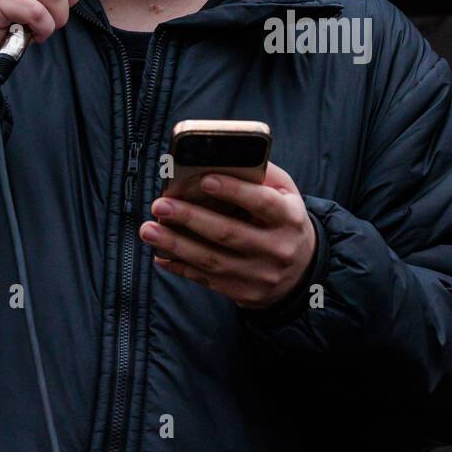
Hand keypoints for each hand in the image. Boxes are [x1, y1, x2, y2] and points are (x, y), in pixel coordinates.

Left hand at [139, 161, 316, 310]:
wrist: (301, 272)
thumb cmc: (283, 221)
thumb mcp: (286, 195)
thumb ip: (262, 176)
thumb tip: (222, 159)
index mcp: (289, 218)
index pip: (262, 203)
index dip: (234, 191)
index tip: (204, 180)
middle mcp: (277, 248)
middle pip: (229, 233)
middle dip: (190, 218)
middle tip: (161, 205)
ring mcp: (260, 274)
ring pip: (212, 260)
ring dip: (176, 244)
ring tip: (149, 230)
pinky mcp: (244, 292)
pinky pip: (206, 280)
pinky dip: (180, 266)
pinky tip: (160, 253)